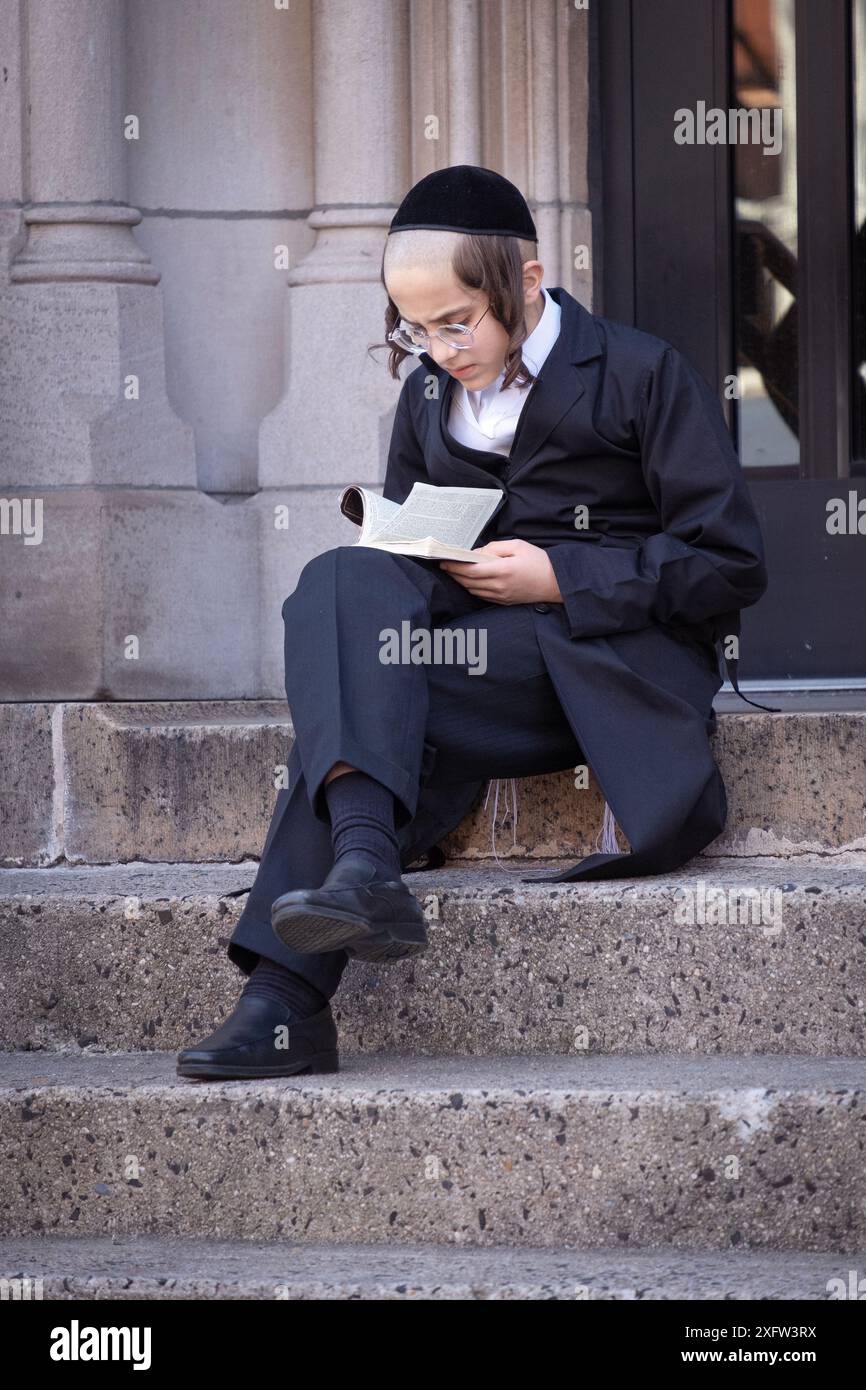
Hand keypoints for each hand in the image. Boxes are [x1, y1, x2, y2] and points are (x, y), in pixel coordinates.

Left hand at [439, 538, 562, 604]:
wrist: (557, 583)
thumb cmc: (539, 562)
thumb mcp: (517, 546)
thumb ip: (495, 548)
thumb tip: (477, 553)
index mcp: (502, 570)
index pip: (470, 570)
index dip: (454, 566)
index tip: (444, 561)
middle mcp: (499, 586)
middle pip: (468, 581)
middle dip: (454, 574)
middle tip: (445, 565)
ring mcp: (501, 596)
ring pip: (473, 590)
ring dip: (462, 582)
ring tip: (455, 572)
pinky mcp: (504, 601)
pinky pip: (482, 596)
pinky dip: (472, 588)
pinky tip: (470, 581)